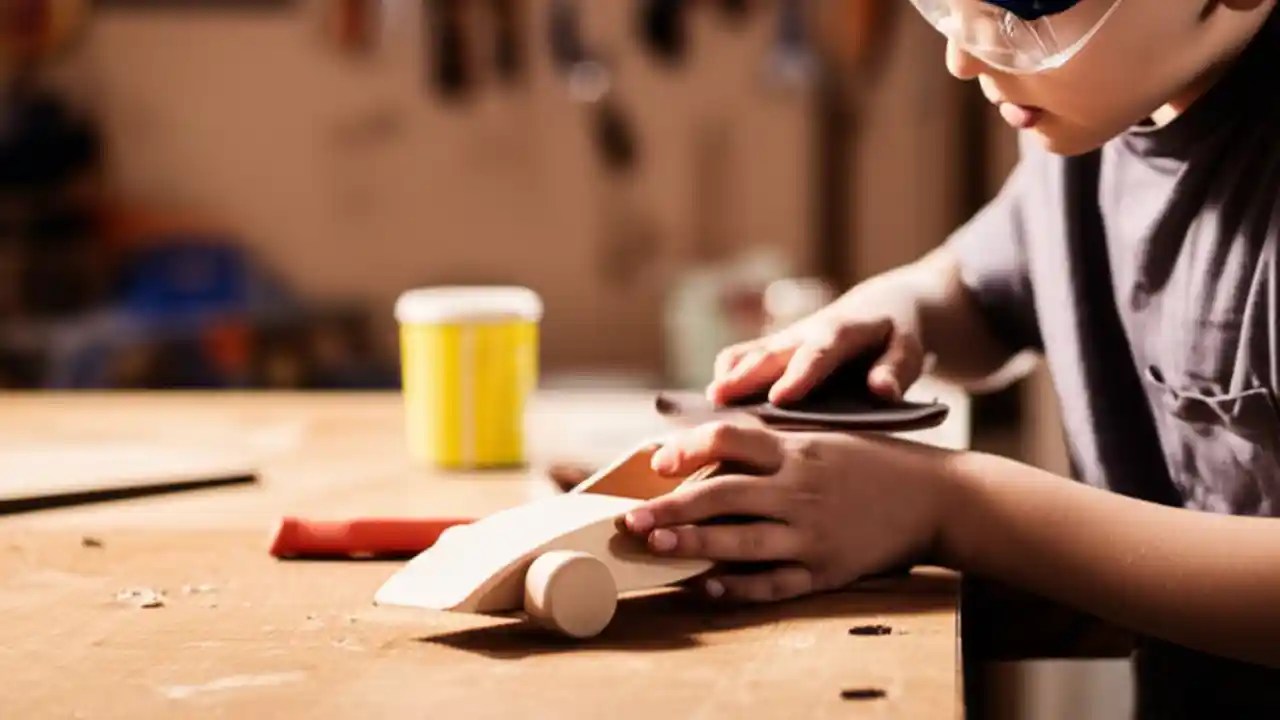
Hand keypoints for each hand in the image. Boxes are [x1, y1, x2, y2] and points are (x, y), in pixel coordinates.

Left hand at [622, 422, 954, 602]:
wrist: (936, 497)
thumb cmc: (872, 462)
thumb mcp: (824, 437)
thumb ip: (772, 445)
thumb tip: (707, 450)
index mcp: (797, 450)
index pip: (729, 440)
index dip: (687, 449)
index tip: (656, 463)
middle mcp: (800, 489)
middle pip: (723, 495)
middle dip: (672, 508)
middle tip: (632, 520)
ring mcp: (812, 533)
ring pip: (740, 542)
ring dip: (692, 545)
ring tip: (654, 548)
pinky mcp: (825, 570)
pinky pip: (772, 583)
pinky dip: (735, 587)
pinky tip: (704, 585)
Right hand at [708, 293, 924, 406]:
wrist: (880, 306)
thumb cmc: (897, 335)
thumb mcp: (909, 349)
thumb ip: (897, 370)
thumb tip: (881, 391)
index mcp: (842, 333)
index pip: (819, 354)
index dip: (799, 375)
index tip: (780, 399)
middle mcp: (805, 333)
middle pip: (770, 354)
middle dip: (744, 377)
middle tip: (718, 399)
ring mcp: (783, 340)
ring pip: (747, 354)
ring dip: (728, 378)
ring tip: (708, 406)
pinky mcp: (771, 349)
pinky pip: (740, 358)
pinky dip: (726, 378)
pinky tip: (716, 409)